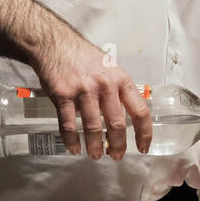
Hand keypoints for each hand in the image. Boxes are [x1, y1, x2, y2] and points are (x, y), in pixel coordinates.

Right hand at [32, 24, 150, 159]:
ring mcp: (84, 90)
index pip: (140, 111)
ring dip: (95, 146)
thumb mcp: (111, 68)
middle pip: (117, 124)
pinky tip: (74, 148)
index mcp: (121, 80)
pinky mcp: (63, 95)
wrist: (55, 44)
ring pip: (94, 128)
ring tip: (95, 155)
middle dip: (117, 146)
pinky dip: (72, 141)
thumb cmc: (84, 57)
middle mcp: (105, 85)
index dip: (144, 133)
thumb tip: (130, 115)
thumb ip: (120, 89)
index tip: (143, 147)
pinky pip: (69, 125)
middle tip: (115, 156)